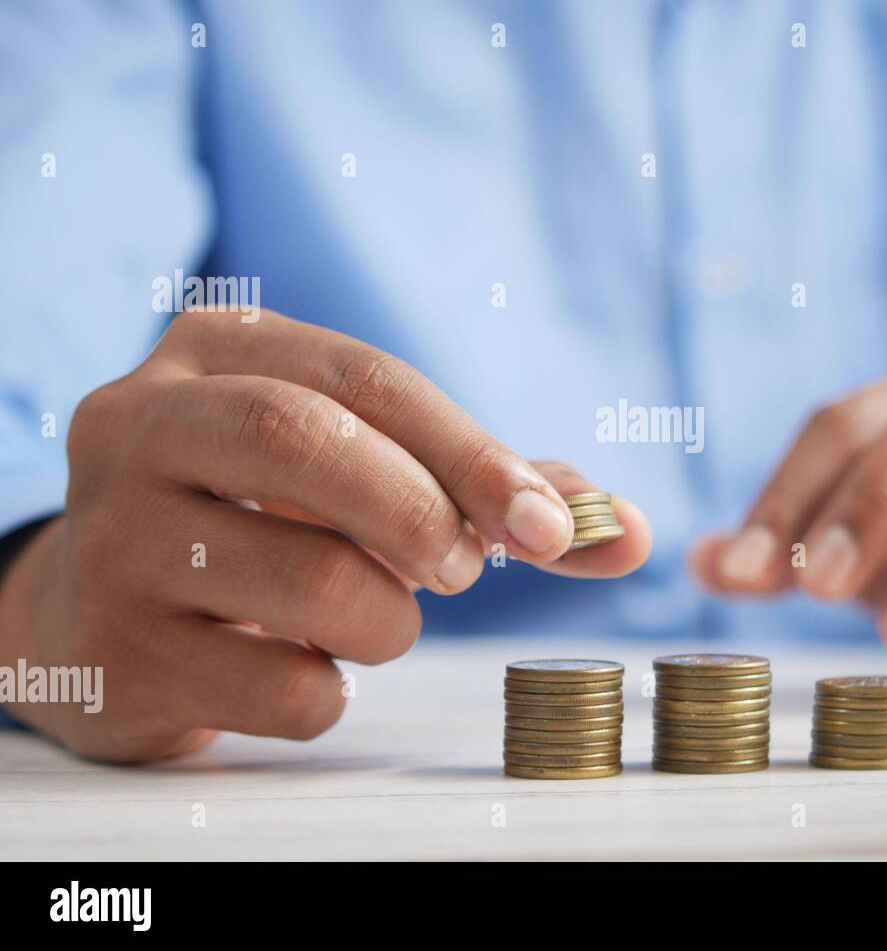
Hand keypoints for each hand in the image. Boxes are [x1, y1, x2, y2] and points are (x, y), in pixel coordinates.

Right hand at [0, 309, 650, 760]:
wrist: (102, 613)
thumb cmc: (265, 521)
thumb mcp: (358, 470)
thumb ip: (490, 491)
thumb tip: (628, 532)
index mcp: (217, 352)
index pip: (368, 379)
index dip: (474, 453)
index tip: (552, 526)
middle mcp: (141, 426)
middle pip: (308, 442)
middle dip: (422, 513)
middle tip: (461, 569)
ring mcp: (112, 540)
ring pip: (313, 583)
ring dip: (388, 620)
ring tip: (368, 617)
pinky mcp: (112, 655)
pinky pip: (284, 689)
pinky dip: (331, 691)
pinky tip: (297, 665)